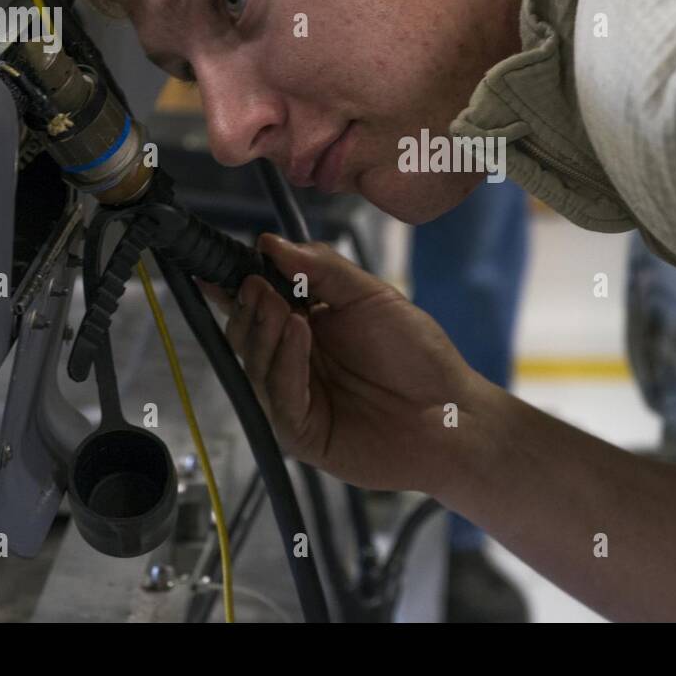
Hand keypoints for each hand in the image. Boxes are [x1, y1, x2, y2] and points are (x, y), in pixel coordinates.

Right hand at [202, 234, 483, 492]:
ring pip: (255, 364)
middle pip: (246, 334)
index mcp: (305, 327)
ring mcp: (293, 399)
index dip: (239, 284)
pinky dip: (285, 361)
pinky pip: (279, 396)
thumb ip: (322, 268)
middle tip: (256, 283)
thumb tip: (270, 242)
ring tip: (277, 303)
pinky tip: (298, 332)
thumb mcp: (371, 297)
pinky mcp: (300, 433)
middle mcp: (293, 362)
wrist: (449, 414)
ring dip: (264, 329)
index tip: (226, 261)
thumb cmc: (417, 356)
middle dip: (249, 306)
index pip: (259, 305)